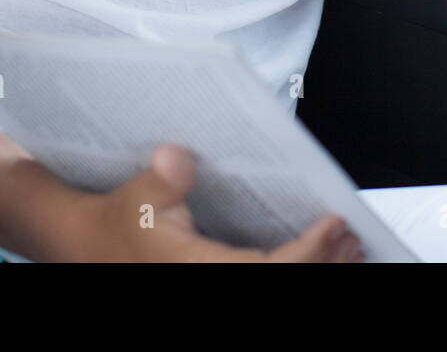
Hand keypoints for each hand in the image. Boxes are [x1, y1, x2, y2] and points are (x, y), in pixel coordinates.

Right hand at [64, 145, 363, 261]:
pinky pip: (267, 282)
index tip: (336, 225)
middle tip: (354, 240)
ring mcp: (214, 289)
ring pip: (280, 292)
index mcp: (196, 270)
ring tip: (350, 253)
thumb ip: (164, 178)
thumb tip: (178, 155)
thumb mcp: (138, 195)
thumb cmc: (119, 221)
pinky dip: (300, 271)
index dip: (309, 253)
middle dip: (325, 267)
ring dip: (318, 273)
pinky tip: (321, 260)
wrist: (92, 248)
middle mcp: (211, 284)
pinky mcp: (218, 282)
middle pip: (284, 286)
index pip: (268, 272)